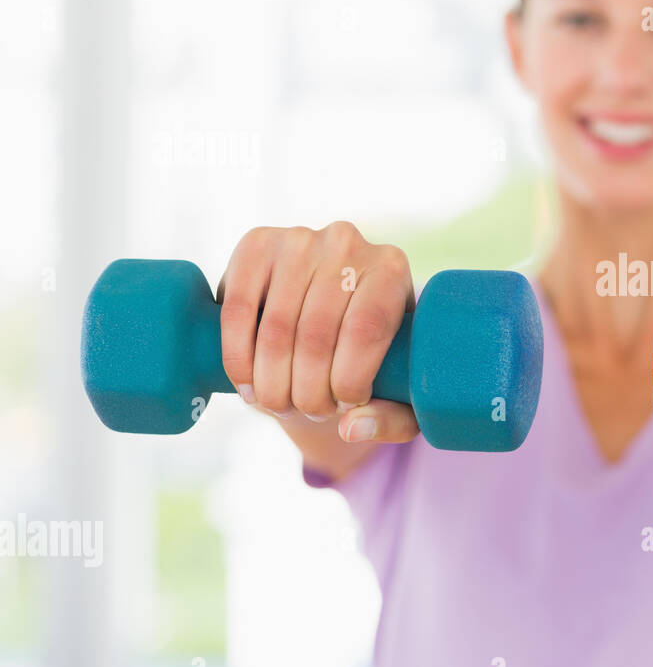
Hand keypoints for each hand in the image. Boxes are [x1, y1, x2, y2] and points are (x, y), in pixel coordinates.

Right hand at [216, 221, 419, 442]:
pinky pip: (238, 309)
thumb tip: (351, 427)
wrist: (332, 307)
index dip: (348, 380)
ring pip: (276, 328)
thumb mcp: (401, 387)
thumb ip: (393, 418)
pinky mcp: (257, 244)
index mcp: (392, 270)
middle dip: (308, 391)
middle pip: (317, 334)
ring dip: (272, 382)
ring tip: (280, 404)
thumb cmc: (376, 353)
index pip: (365, 330)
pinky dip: (237, 358)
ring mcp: (299, 240)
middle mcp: (348, 244)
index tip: (344, 406)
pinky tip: (248, 386)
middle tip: (309, 411)